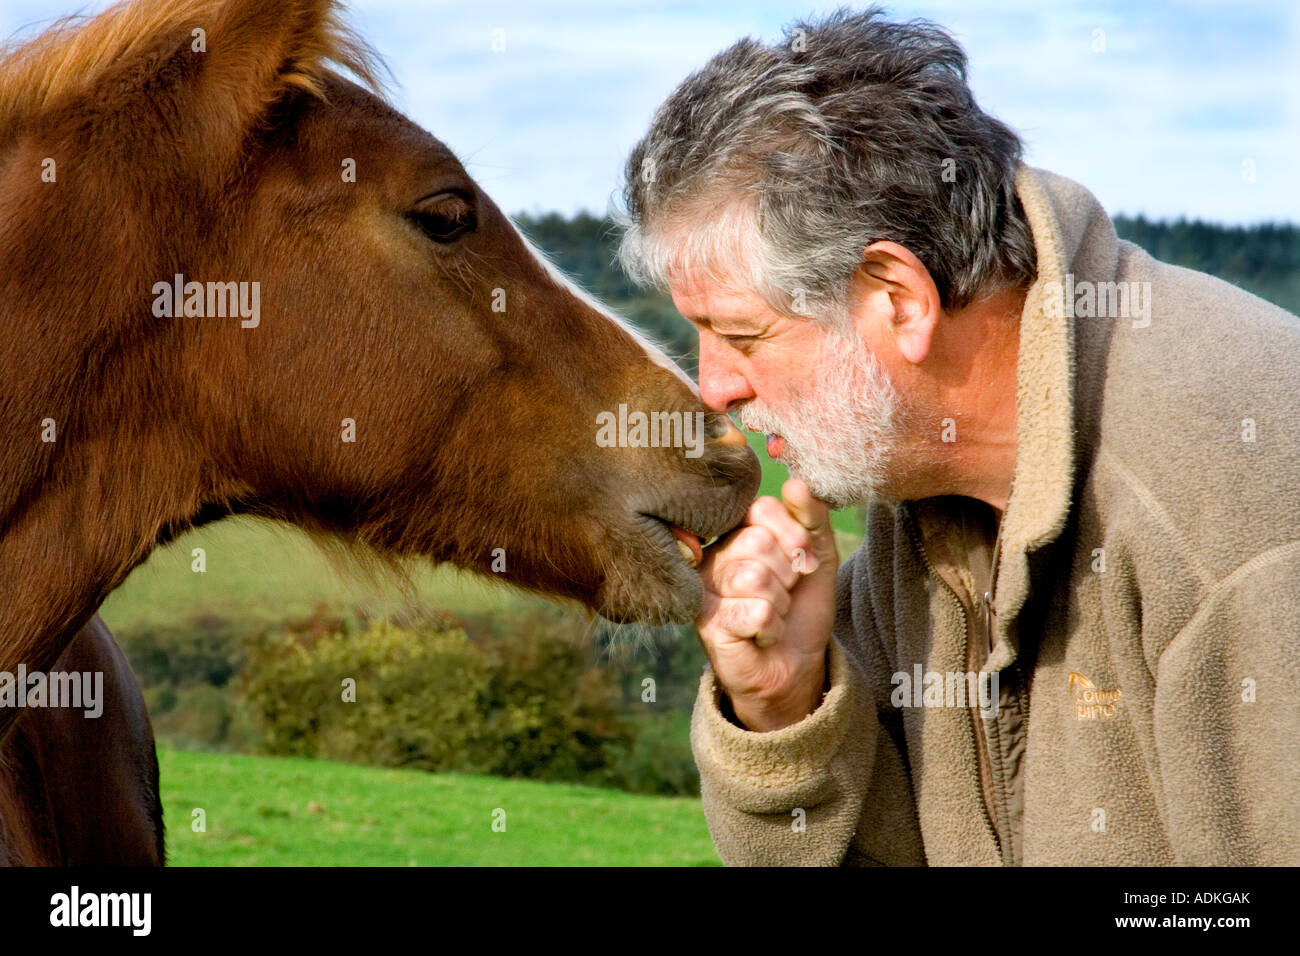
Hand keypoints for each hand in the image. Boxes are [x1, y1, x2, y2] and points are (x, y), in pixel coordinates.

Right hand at [695, 478, 838, 730]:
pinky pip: (754, 612)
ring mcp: (703, 587)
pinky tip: (760, 635)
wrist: (794, 664)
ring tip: (772, 615)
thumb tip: (796, 483)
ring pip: (755, 578)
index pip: (763, 509)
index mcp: (736, 531)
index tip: (799, 562)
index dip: (794, 537)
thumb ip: (812, 516)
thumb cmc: (801, 606)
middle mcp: (713, 553)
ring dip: (780, 604)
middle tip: (783, 594)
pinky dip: (771, 628)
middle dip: (787, 574)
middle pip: (758, 542)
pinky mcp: (704, 621)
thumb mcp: (818, 555)